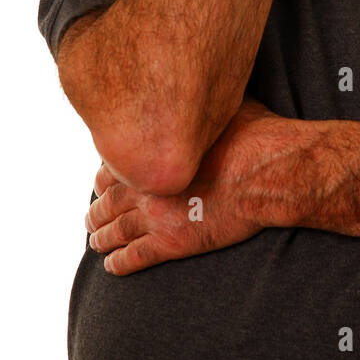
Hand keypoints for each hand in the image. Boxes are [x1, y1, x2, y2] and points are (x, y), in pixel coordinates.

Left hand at [84, 97, 295, 275]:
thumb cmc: (253, 136)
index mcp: (152, 152)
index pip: (112, 166)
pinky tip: (111, 266)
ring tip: (96, 241)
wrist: (268, 174)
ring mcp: (156, 216)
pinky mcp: (172, 244)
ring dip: (101, 237)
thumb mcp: (223, 108)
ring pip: (115, 231)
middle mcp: (145, 185)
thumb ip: (202, 109)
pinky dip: (118, 263)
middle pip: (106, 201)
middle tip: (92, 215)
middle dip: (97, 209)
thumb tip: (206, 93)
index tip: (104, 180)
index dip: (105, 175)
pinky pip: (134, 258)